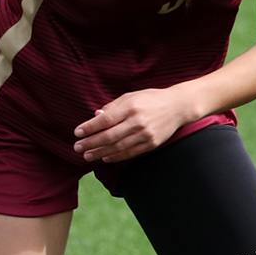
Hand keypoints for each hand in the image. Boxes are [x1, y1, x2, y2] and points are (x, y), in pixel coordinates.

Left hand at [72, 87, 195, 163]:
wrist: (178, 107)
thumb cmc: (151, 99)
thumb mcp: (131, 96)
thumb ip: (113, 106)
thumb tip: (96, 116)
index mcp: (130, 107)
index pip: (105, 119)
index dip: (89, 127)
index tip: (77, 133)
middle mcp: (137, 122)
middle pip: (109, 136)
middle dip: (91, 143)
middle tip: (77, 147)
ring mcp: (145, 134)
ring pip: (118, 147)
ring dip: (100, 153)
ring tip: (87, 156)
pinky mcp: (152, 143)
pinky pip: (131, 152)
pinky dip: (117, 156)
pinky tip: (105, 158)